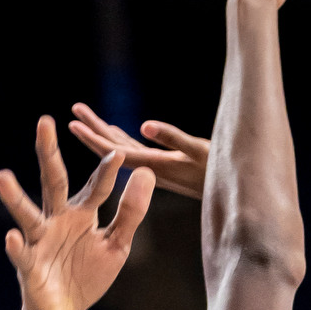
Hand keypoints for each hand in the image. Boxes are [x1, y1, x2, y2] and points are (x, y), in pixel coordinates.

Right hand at [0, 117, 153, 309]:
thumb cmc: (88, 274)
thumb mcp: (117, 244)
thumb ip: (130, 212)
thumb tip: (146, 172)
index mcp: (81, 213)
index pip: (96, 186)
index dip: (108, 171)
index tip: (119, 152)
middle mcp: (57, 220)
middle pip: (53, 182)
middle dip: (49, 154)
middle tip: (44, 122)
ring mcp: (40, 241)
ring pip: (27, 214)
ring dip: (15, 197)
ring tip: (2, 176)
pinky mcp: (28, 266)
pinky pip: (21, 254)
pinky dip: (16, 247)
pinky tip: (12, 237)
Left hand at [68, 106, 208, 199]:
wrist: (236, 198)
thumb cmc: (220, 172)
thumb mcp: (198, 151)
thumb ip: (173, 138)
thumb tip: (144, 126)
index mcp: (154, 167)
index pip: (116, 153)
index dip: (94, 139)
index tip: (74, 125)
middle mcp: (150, 171)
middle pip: (114, 150)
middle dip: (93, 131)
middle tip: (74, 111)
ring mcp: (156, 170)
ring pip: (122, 149)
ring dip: (103, 133)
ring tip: (84, 116)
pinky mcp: (165, 168)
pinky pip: (136, 151)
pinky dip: (122, 139)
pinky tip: (113, 130)